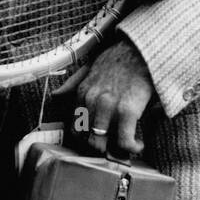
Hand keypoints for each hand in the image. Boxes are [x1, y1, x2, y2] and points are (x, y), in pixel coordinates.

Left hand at [70, 37, 154, 157]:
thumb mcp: (90, 69)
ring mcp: (108, 106)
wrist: (142, 49)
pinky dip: (132, 148)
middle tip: (113, 149)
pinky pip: (124, 141)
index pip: (75, 129)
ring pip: (100, 143)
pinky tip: (138, 145)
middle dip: (99, 149)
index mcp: (82, 93)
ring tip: (126, 147)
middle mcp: (91, 101)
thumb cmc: (120, 60)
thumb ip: (73, 84)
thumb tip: (56, 95)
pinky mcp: (127, 110)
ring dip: (115, 151)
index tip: (100, 142)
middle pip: (85, 139)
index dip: (87, 141)